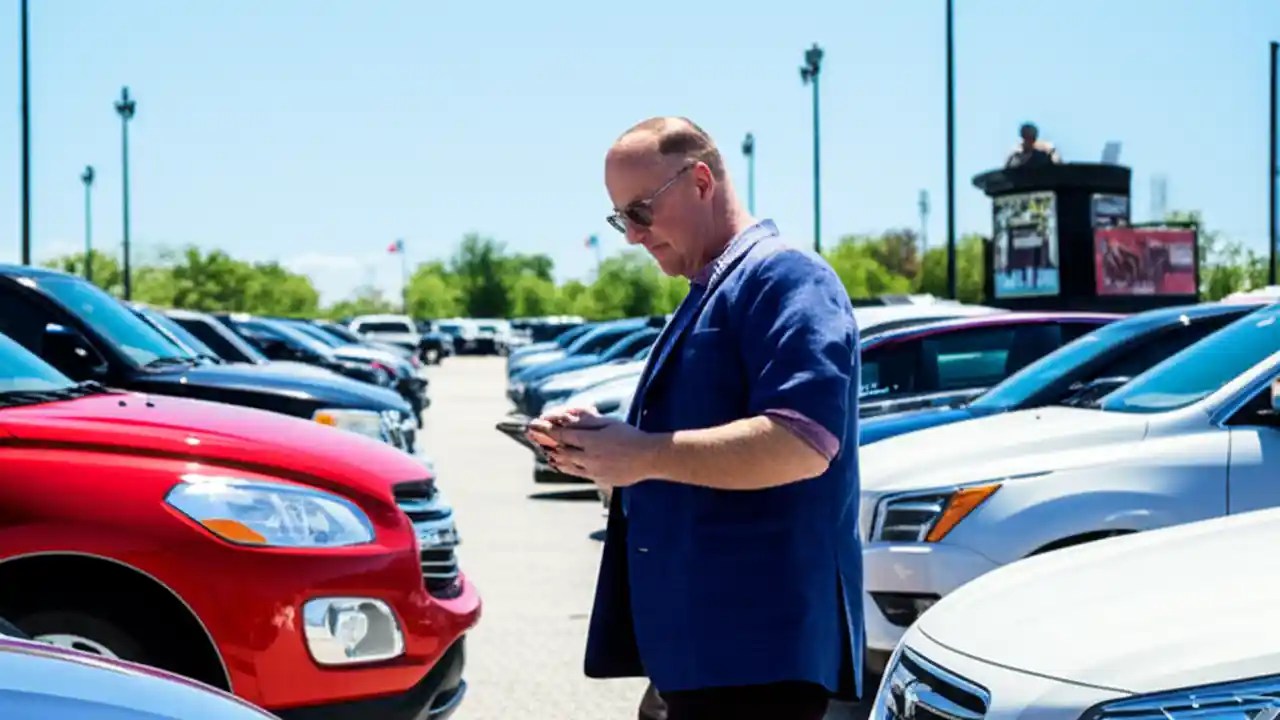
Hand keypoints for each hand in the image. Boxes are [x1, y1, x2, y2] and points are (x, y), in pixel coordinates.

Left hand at [529, 411, 658, 488]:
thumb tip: (570, 417)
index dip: (548, 430)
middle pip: (562, 452)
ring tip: (548, 454)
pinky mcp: (600, 479)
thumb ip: (588, 421)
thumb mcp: (609, 423)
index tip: (537, 425)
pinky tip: (564, 465)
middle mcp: (589, 457)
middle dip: (547, 444)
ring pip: (568, 466)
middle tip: (536, 439)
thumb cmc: (631, 436)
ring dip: (556, 459)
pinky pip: (579, 474)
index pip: (563, 435)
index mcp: (591, 441)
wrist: (649, 458)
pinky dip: (568, 468)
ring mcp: (594, 471)